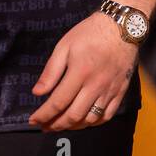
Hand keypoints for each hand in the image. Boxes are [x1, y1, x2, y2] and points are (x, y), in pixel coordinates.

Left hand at [28, 12, 138, 130]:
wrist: (122, 28)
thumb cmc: (89, 34)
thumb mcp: (64, 46)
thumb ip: (51, 72)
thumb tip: (37, 92)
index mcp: (79, 73)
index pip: (58, 102)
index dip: (44, 115)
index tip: (33, 121)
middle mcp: (96, 86)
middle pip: (74, 116)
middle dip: (56, 125)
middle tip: (44, 127)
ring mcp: (110, 91)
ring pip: (91, 119)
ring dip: (74, 126)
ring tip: (60, 126)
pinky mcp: (120, 92)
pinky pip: (107, 116)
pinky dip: (93, 123)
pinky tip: (83, 122)